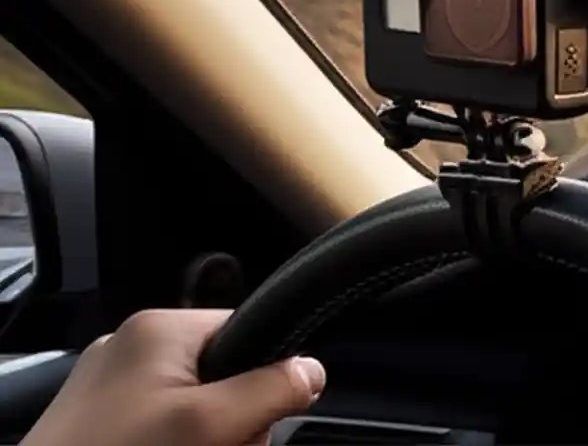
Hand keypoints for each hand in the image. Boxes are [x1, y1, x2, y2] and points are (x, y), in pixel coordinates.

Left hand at [21, 309, 325, 445]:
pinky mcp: (100, 427)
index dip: (267, 374)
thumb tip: (312, 370)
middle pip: (225, 376)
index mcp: (159, 328)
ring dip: (211, 441)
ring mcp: (111, 391)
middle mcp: (133, 349)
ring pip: (196, 411)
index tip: (261, 416)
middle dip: (235, 421)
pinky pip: (164, 430)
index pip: (247, 330)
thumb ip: (271, 390)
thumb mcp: (209, 425)